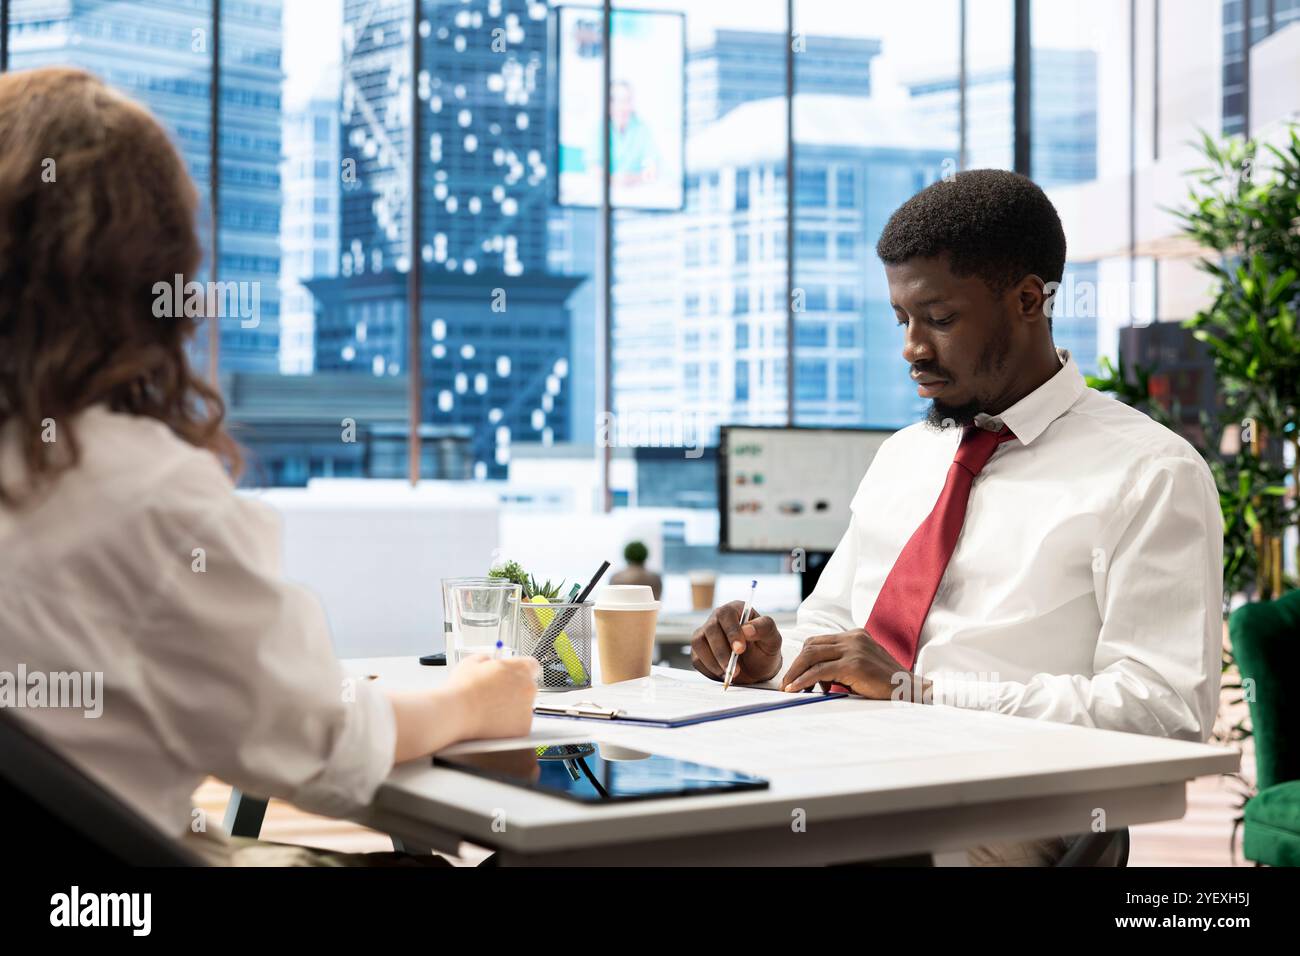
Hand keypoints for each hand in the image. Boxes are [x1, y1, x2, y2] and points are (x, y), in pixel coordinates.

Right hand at [444, 655, 539, 739]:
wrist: (457, 712)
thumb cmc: (463, 688)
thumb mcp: (472, 662)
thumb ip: (486, 659)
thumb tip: (488, 662)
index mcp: (520, 668)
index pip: (532, 666)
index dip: (520, 671)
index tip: (512, 676)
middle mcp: (528, 687)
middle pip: (528, 687)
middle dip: (515, 691)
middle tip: (496, 696)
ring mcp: (528, 708)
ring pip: (524, 707)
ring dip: (512, 707)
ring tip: (490, 710)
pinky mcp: (523, 727)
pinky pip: (519, 723)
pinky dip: (509, 724)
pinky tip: (493, 721)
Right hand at [690, 600, 781, 684]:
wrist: (757, 668)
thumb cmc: (765, 649)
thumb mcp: (773, 639)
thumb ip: (764, 628)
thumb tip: (747, 629)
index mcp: (735, 610)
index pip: (726, 614)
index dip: (731, 631)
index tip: (740, 649)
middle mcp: (717, 619)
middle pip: (710, 629)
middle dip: (721, 651)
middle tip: (735, 669)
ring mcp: (705, 634)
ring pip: (698, 643)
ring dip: (713, 661)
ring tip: (730, 674)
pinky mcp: (699, 651)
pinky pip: (696, 658)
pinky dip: (709, 669)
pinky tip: (723, 674)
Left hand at [780, 629, 929, 701]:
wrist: (911, 691)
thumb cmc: (885, 685)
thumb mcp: (861, 668)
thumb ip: (841, 666)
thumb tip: (815, 679)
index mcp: (855, 636)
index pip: (818, 641)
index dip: (803, 659)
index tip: (795, 676)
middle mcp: (853, 638)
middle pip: (811, 646)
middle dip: (795, 665)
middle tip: (786, 684)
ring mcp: (854, 649)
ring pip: (812, 655)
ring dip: (795, 673)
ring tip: (788, 689)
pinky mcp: (854, 664)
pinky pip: (820, 671)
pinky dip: (803, 680)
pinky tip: (796, 690)